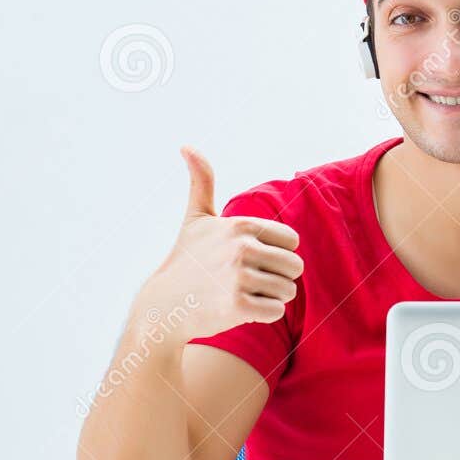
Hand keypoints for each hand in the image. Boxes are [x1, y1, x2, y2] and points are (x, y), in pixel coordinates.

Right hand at [137, 147, 303, 340]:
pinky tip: (239, 309)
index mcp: (241, 225)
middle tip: (246, 280)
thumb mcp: (196, 218)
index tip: (250, 258)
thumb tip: (186, 145)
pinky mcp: (237, 306)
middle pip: (295, 267)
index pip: (292, 241)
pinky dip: (263, 314)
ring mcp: (239, 277)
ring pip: (288, 291)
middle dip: (277, 277)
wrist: (164, 304)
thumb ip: (201, 181)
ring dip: (269, 297)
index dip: (276, 253)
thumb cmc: (187, 259)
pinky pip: (276, 311)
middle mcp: (242, 248)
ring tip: (240, 293)